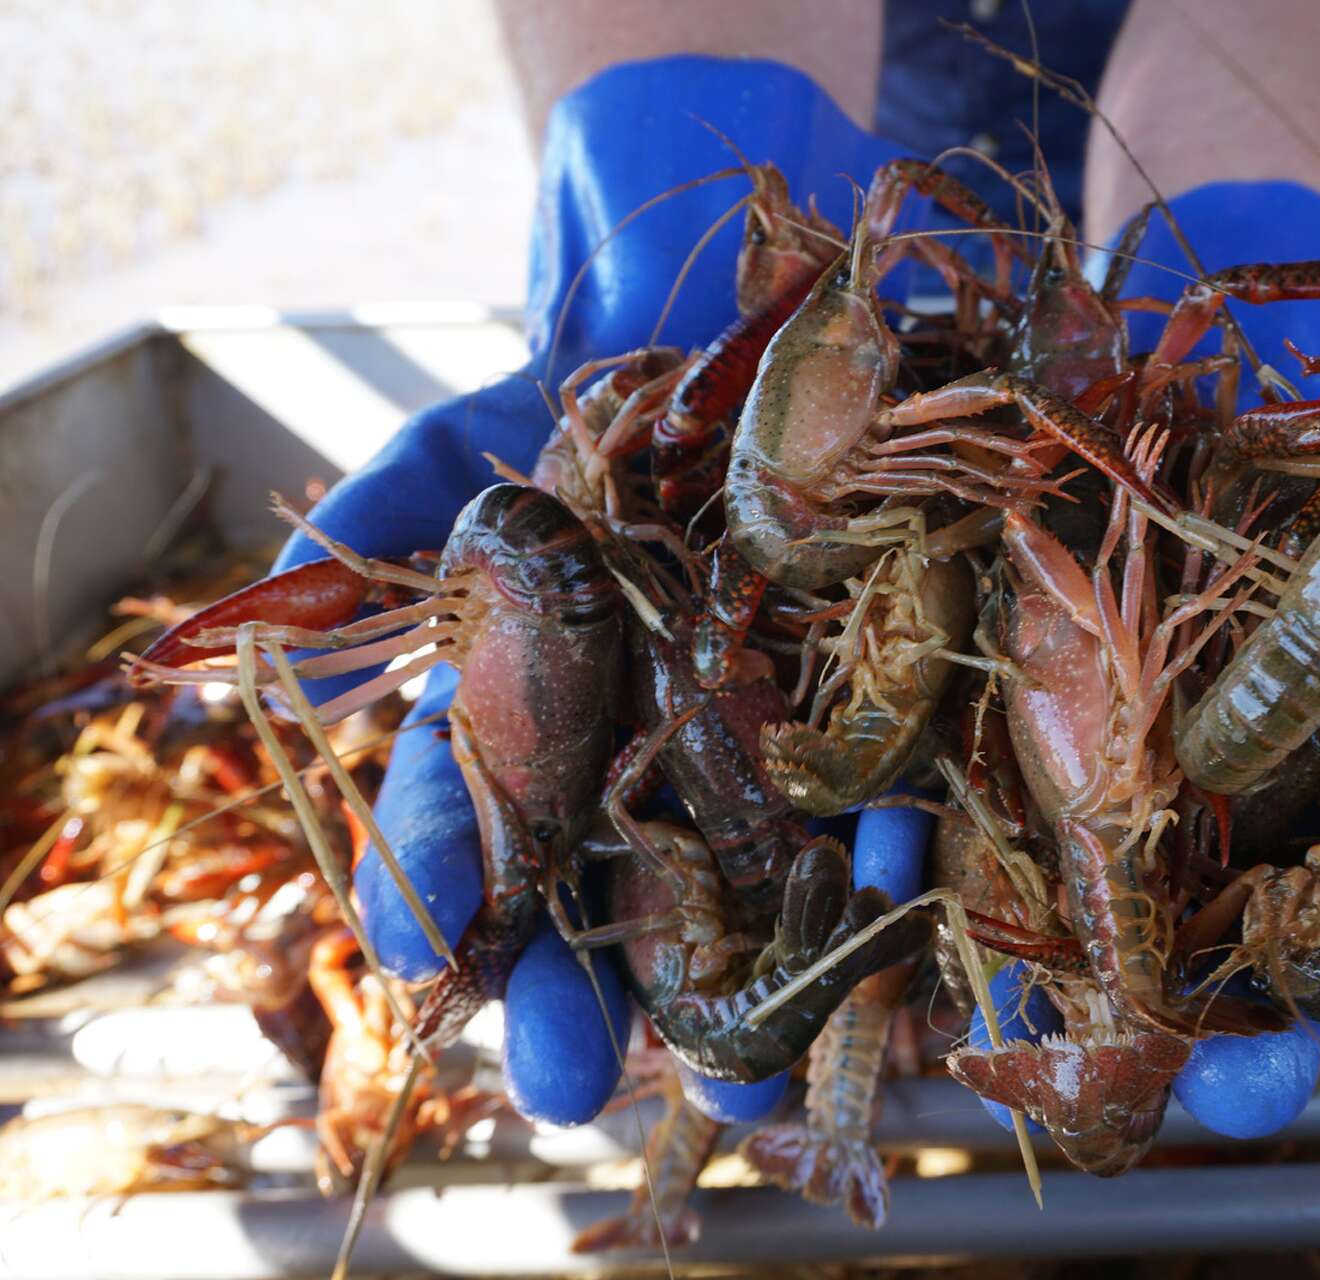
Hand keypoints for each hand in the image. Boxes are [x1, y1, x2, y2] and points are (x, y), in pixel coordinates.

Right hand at [294, 56, 908, 1124]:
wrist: (784, 311)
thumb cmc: (620, 371)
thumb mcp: (501, 418)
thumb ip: (407, 488)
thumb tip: (306, 558)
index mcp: (541, 698)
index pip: (471, 801)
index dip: (439, 879)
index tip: (427, 964)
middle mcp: (649, 738)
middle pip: (608, 876)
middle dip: (591, 983)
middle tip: (575, 1084)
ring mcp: (774, 731)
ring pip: (754, 870)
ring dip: (753, 979)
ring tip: (751, 1078)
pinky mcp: (891, 704)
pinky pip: (899, 790)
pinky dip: (900, 849)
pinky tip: (895, 923)